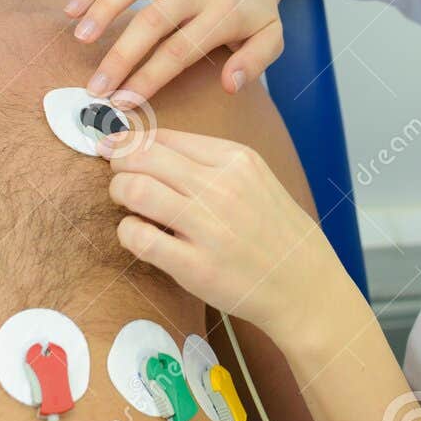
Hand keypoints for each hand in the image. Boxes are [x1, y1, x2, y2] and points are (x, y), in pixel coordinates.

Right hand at [64, 0, 285, 102]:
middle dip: (121, 56)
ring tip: (79, 39)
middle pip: (153, 21)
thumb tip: (230, 84)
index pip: (181, 49)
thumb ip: (254, 61)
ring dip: (103, 9)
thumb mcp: (272, 36)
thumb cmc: (256, 8)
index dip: (150, 76)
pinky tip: (72, 9)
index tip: (124, 102)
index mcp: (224, 13)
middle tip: (95, 88)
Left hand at [102, 128, 351, 343]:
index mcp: (235, 158)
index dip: (130, 141)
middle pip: (142, 156)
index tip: (115, 148)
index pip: (164, 136)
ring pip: (134, 190)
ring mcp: (209, 227)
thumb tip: (146, 145)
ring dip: (117, 193)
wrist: (305, 285)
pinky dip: (126, 232)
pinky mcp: (196, 267)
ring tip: (125, 203)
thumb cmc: (273, 230)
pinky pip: (139, 238)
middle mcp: (221, 187)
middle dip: (118, 163)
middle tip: (116, 175)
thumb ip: (206, 161)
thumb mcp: (253, 178)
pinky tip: (136, 234)